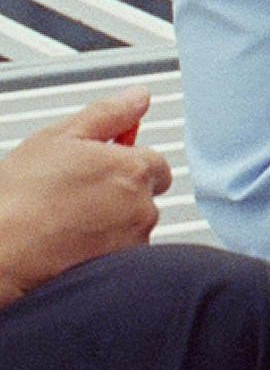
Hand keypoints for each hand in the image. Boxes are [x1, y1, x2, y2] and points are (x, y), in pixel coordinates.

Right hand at [0, 90, 171, 306]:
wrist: (0, 255)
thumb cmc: (20, 199)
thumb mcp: (58, 138)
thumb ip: (107, 114)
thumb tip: (138, 98)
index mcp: (133, 170)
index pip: (154, 163)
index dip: (127, 164)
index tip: (102, 169)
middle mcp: (142, 207)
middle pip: (146, 196)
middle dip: (122, 194)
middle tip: (78, 197)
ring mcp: (133, 241)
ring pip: (133, 227)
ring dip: (112, 224)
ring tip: (68, 223)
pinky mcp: (120, 271)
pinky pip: (121, 255)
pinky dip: (103, 250)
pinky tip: (71, 246)